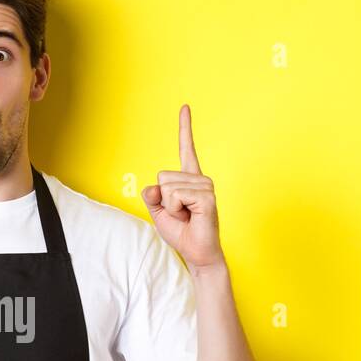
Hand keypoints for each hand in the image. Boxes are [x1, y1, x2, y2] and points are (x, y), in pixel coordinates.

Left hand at [141, 104, 224, 271]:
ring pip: (167, 187)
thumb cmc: (181, 232)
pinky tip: (190, 217)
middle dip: (163, 200)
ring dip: (170, 208)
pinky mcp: (207, 196)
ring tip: (186, 217)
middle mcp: (200, 178)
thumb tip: (154, 186)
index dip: (185, 128)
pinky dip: (175, 210)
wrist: (196, 253)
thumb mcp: (158, 212)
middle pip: (162, 176)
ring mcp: (206, 186)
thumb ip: (152, 195)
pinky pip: (175, 196)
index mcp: (189, 179)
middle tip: (180, 214)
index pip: (186, 149)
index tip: (185, 107)